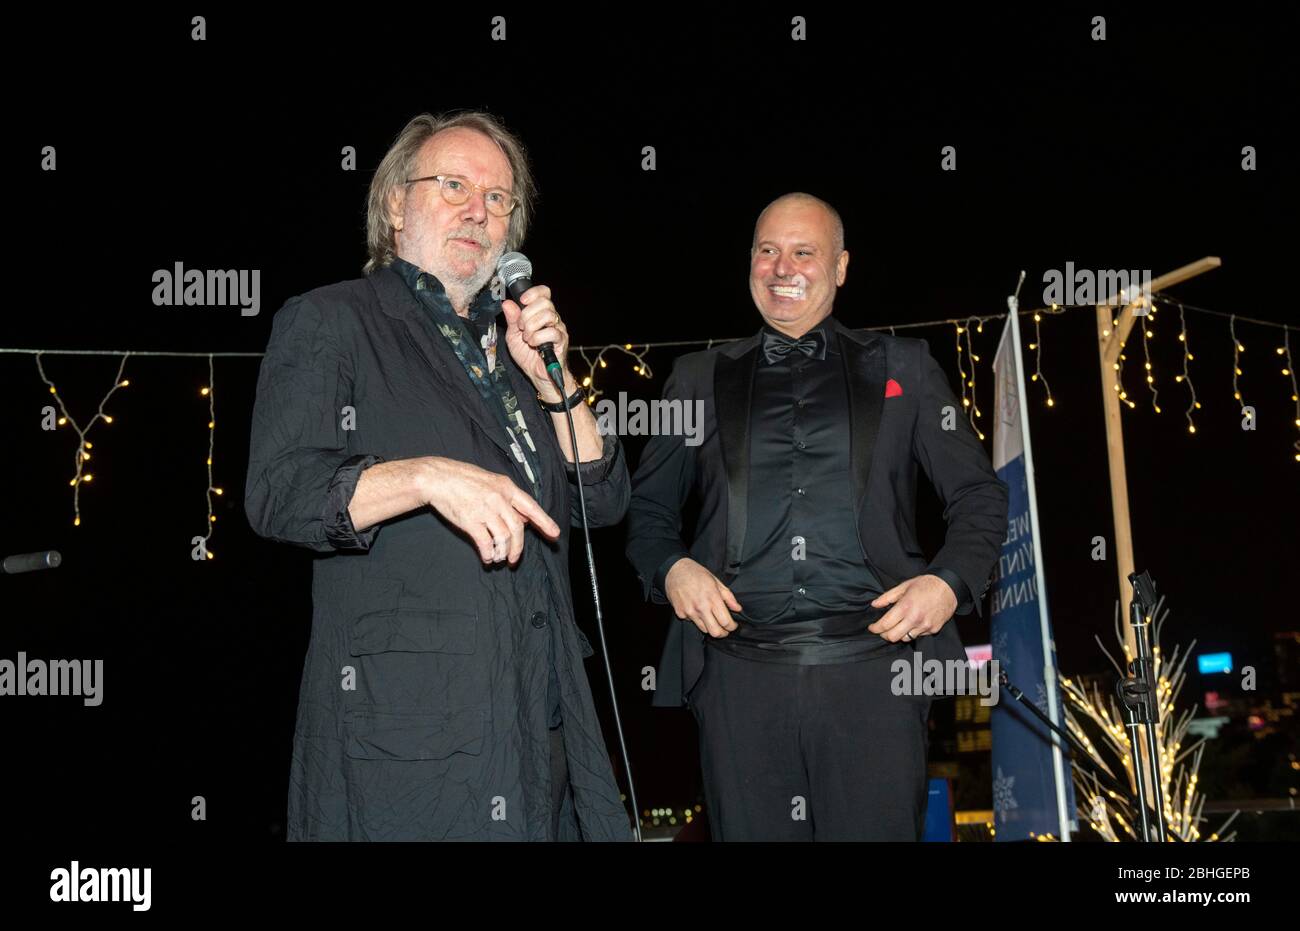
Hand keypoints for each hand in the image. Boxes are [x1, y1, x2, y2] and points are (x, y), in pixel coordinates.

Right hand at [420, 457, 560, 564]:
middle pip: (517, 528)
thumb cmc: (463, 479)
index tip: (555, 534)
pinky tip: (487, 557)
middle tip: (514, 559)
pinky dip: (488, 553)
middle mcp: (498, 498)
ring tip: (499, 557)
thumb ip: (508, 500)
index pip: (531, 507)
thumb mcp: (491, 482)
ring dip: (503, 552)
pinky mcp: (470, 521)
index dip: (544, 522)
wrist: (437, 478)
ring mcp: (485, 510)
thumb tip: (523, 519)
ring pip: (504, 537)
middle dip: (519, 548)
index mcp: (506, 487)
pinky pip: (485, 543)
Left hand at [501, 284, 573, 401]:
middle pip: (544, 302)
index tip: (522, 301)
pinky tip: (534, 344)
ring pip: (548, 315)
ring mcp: (558, 329)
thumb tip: (507, 303)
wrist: (537, 375)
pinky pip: (551, 332)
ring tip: (527, 338)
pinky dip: (537, 338)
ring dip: (532, 327)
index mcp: (540, 313)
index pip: (544, 292)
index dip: (533, 293)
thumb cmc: (528, 355)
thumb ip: (511, 320)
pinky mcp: (561, 341)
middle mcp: (552, 318)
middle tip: (521, 328)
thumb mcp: (513, 336)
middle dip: (527, 314)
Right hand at [664, 558, 741, 637]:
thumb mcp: (716, 581)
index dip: (732, 626)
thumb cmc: (696, 573)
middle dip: (723, 633)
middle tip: (725, 628)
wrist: (674, 570)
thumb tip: (737, 608)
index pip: (725, 622)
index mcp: (712, 598)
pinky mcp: (680, 613)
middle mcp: (701, 607)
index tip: (733, 625)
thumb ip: (728, 596)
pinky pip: (692, 622)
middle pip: (715, 632)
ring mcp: (689, 612)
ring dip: (710, 627)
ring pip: (704, 630)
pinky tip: (698, 611)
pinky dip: (697, 620)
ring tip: (712, 619)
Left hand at [868, 574, 958, 642]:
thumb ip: (887, 597)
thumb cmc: (926, 584)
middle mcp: (915, 619)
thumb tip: (874, 604)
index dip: (875, 628)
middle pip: (893, 637)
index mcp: (905, 607)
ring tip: (899, 625)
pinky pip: (918, 636)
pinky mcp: (933, 629)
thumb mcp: (904, 586)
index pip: (885, 624)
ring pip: (905, 638)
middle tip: (883, 629)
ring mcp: (925, 626)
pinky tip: (913, 623)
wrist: (949, 587)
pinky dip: (913, 632)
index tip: (872, 628)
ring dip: (899, 634)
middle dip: (884, 635)